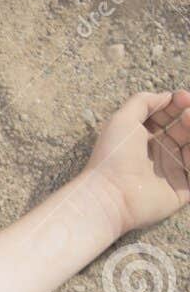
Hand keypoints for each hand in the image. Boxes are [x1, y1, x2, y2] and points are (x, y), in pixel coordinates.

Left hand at [80, 89, 189, 236]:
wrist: (110, 194)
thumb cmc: (113, 156)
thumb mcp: (122, 119)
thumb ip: (143, 101)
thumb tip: (168, 96)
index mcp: (143, 138)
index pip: (169, 116)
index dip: (178, 104)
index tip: (182, 97)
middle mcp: (158, 154)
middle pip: (185, 129)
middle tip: (187, 114)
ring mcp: (171, 172)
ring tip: (188, 123)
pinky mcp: (181, 191)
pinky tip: (189, 149)